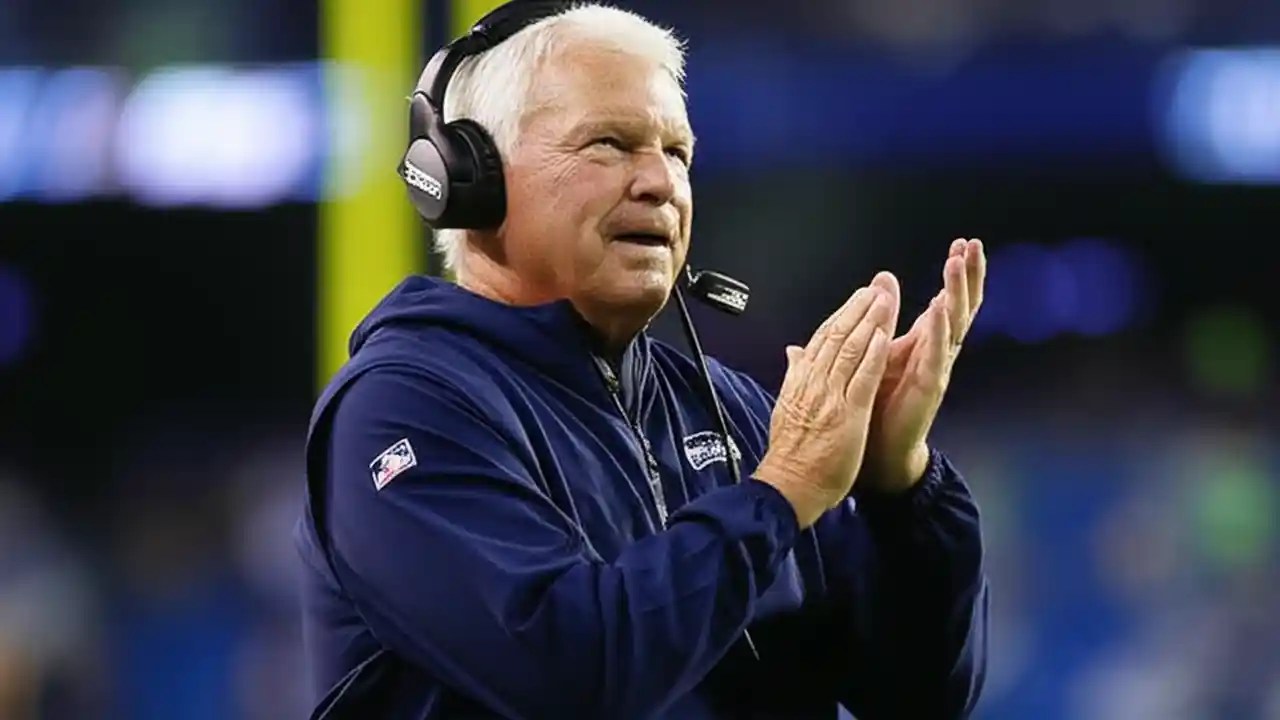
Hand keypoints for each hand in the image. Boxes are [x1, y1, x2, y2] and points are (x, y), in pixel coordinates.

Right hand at [754, 281, 897, 527]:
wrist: (788, 485)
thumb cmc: (790, 454)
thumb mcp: (785, 407)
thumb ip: (793, 377)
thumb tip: (792, 353)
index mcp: (799, 382)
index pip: (820, 341)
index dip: (840, 317)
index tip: (855, 301)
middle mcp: (812, 383)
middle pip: (835, 337)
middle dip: (856, 310)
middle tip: (874, 290)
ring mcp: (829, 397)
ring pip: (849, 350)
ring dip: (868, 322)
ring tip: (883, 301)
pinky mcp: (846, 414)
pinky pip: (861, 378)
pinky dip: (872, 355)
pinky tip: (884, 337)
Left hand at [861, 238, 985, 493]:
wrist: (880, 452)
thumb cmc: (879, 404)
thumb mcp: (877, 356)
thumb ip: (878, 325)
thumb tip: (871, 294)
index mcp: (926, 342)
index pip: (948, 301)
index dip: (958, 275)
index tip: (963, 243)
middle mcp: (937, 352)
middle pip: (959, 306)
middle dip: (967, 275)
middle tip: (971, 244)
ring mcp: (936, 368)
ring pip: (952, 323)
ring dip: (955, 292)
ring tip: (957, 263)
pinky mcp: (928, 386)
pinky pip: (936, 353)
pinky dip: (938, 329)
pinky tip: (939, 306)